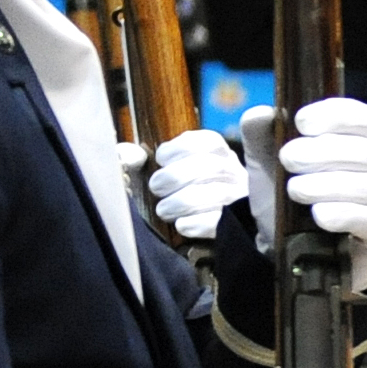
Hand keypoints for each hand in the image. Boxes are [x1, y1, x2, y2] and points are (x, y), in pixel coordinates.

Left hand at [148, 128, 250, 242]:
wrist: (228, 225)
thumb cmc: (196, 191)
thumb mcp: (184, 168)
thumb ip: (159, 160)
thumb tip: (126, 154)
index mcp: (221, 154)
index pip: (208, 142)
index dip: (181, 148)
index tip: (161, 159)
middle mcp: (235, 173)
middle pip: (212, 167)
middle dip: (177, 176)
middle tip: (156, 187)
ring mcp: (240, 199)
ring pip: (217, 194)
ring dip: (183, 201)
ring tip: (163, 210)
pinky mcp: (239, 224)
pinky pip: (220, 221)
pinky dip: (197, 223)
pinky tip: (181, 226)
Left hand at [240, 99, 366, 292]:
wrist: (309, 253)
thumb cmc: (299, 201)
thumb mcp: (273, 166)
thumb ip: (263, 136)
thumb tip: (261, 115)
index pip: (362, 117)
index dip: (333, 115)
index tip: (300, 123)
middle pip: (363, 149)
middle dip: (322, 152)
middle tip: (288, 159)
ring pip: (366, 184)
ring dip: (326, 185)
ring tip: (295, 189)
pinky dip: (340, 214)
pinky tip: (318, 215)